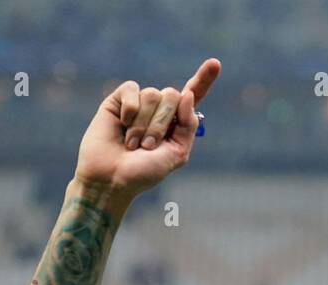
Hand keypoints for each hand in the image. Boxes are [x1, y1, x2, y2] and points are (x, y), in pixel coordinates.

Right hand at [75, 58, 220, 197]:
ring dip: (144, 123)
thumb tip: (187, 94)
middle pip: (172, 95)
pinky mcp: (119, 100)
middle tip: (148, 146)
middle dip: (162, 123)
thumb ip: (187, 125)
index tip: (215, 63)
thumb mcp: (176, 153)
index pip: (192, 96)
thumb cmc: (144, 172)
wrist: (112, 178)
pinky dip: (130, 109)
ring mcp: (139, 103)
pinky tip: (121, 123)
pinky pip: (133, 89)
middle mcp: (159, 110)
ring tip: (133, 142)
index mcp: (177, 123)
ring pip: (153, 94)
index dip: (204, 79)